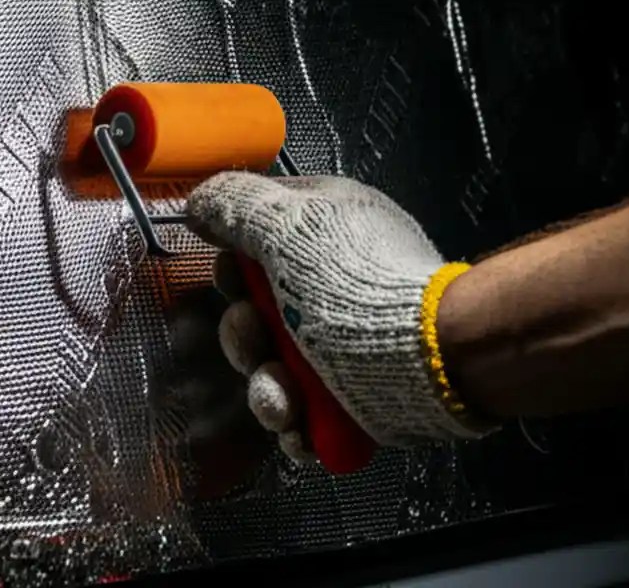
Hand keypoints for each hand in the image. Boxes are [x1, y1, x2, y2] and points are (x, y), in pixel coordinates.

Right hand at [185, 172, 492, 458]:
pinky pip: (305, 412)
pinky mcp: (356, 396)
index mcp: (326, 229)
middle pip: (258, 310)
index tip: (231, 277)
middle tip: (256, 340)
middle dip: (244, 336)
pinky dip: (296, 424)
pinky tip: (301, 426)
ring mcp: (346, 342)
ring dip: (266, 388)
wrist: (429, 362)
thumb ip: (235, 206)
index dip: (233, 258)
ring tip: (284, 400)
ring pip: (275, 366)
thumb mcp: (287, 226)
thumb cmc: (356, 286)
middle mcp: (334, 283)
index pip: (262, 234)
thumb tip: (199, 203)